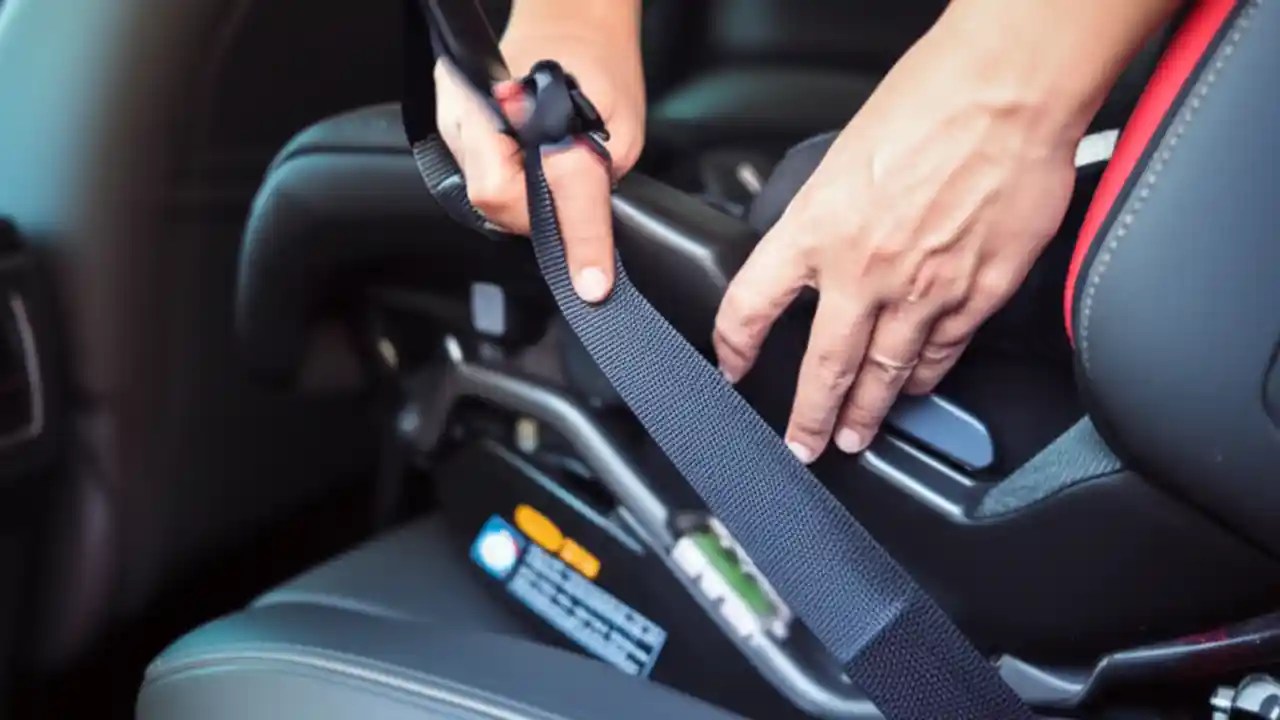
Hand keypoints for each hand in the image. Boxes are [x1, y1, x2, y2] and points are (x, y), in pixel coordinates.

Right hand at [435, 20, 644, 302]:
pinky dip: (509, 190)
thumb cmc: (597, 60)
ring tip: (551, 179)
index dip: (576, 237)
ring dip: (524, 204)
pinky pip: (474, 180)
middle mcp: (474, 104)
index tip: (592, 282)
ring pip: (482, 197)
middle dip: (541, 219)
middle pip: (497, 201)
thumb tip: (589, 234)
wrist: (567, 18)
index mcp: (522, 95)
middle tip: (573, 208)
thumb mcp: (623, 123)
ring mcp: (452, 114)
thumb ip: (603, 179)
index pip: (552, 183)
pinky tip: (529, 171)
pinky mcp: (448, 125)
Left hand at [712, 24, 1082, 462]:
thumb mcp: (843, 156)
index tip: (732, 367)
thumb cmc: (931, 101)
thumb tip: (820, 242)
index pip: (750, 306)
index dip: (734, 347)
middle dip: (809, 417)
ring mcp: (923, 290)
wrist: (1008, 92)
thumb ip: (827, 212)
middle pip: (824, 367)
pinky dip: (926, 375)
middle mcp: (863, 271)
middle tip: (803, 444)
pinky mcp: (979, 293)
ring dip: (868, 411)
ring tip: (856, 434)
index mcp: (816, 229)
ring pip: (887, 373)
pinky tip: (916, 386)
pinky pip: (944, 351)